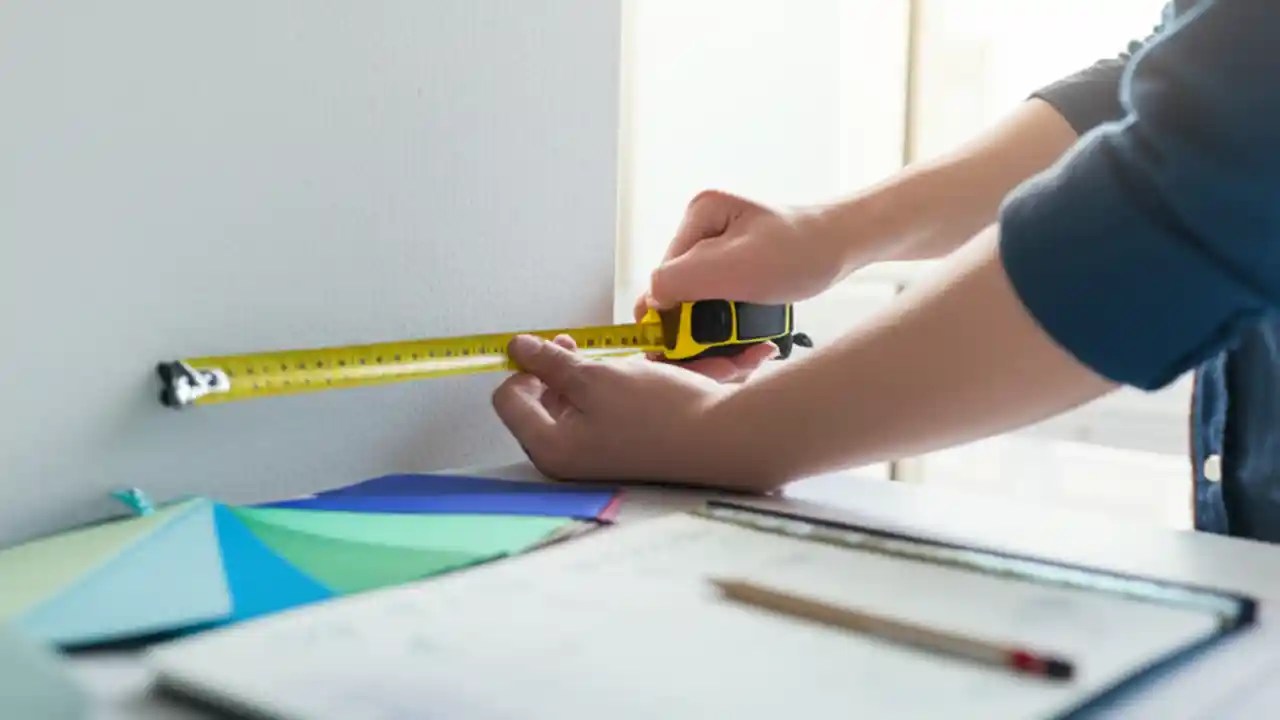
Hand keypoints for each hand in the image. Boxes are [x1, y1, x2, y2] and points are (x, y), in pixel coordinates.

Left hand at [492, 334, 778, 490]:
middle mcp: (565, 460)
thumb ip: (550, 362)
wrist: (720, 440)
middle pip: (537, 404)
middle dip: (552, 371)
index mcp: (550, 446)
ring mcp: (593, 460)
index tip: (553, 348)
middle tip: (576, 347)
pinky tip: (626, 381)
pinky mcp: (618, 454)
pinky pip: (595, 417)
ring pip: (569, 408)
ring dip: (580, 380)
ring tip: (608, 365)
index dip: (524, 367)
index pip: (508, 399)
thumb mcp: (596, 376)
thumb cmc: (657, 410)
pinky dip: (603, 395)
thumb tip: (517, 348)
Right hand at [633, 190, 844, 380]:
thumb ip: (682, 279)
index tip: (688, 354)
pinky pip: (720, 317)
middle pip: (679, 303)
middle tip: (731, 365)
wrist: (847, 246)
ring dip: (721, 346)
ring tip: (751, 358)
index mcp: (697, 218)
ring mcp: (717, 257)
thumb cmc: (803, 250)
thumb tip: (648, 300)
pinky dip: (735, 339)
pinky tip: (755, 348)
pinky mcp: (733, 277)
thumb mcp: (736, 266)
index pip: (661, 282)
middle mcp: (701, 234)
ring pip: (698, 316)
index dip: (670, 323)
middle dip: (700, 341)